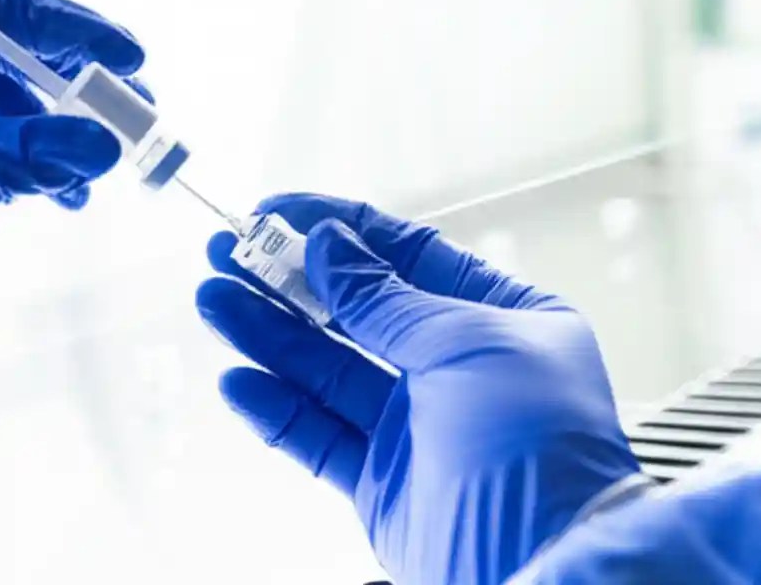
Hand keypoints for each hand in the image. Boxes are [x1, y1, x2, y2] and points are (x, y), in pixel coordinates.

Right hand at [197, 194, 640, 584]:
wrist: (546, 568)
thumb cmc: (539, 450)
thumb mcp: (465, 345)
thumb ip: (386, 298)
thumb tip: (332, 246)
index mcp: (505, 321)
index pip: (411, 255)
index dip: (341, 230)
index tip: (279, 212)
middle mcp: (461, 370)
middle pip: (358, 311)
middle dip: (291, 279)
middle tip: (229, 250)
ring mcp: (420, 428)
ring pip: (328, 370)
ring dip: (268, 334)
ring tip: (214, 301)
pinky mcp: (385, 483)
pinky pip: (319, 435)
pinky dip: (277, 409)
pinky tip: (239, 379)